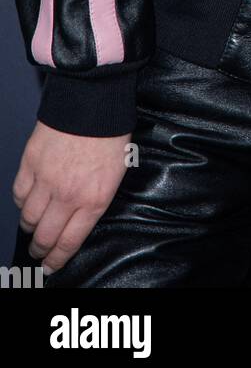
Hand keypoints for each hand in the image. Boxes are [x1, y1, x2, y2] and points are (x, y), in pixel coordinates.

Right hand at [12, 120, 131, 273]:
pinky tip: (27, 200)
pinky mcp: (30, 163)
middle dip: (40, 249)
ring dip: (29, 226)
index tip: (51, 266)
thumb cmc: (111, 135)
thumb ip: (96, 200)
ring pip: (28, 217)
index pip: (69, 242)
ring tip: (33, 226)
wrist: (94, 100)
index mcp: (94, 199)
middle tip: (39, 251)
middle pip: (44, 236)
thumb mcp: (116, 174)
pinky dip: (21, 201)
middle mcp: (67, 195)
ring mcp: (46, 180)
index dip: (57, 259)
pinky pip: (18, 193)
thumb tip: (80, 219)